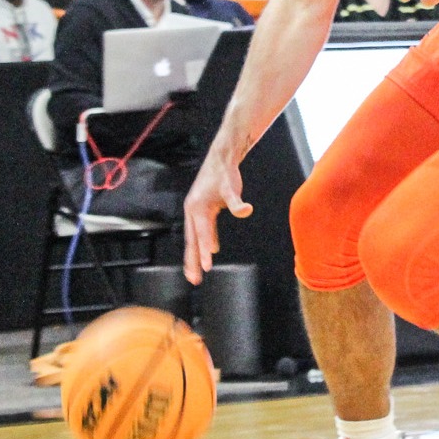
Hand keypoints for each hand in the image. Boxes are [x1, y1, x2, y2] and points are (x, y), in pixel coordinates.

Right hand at [182, 154, 251, 283]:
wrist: (221, 158)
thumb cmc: (225, 173)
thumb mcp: (231, 188)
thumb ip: (237, 202)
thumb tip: (246, 210)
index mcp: (197, 208)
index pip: (201, 234)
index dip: (204, 251)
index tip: (206, 267)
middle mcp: (193, 211)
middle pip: (192, 240)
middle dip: (192, 261)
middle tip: (194, 280)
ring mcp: (196, 211)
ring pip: (195, 237)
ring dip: (195, 255)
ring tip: (195, 273)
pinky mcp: (202, 210)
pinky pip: (202, 231)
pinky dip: (204, 242)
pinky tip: (210, 250)